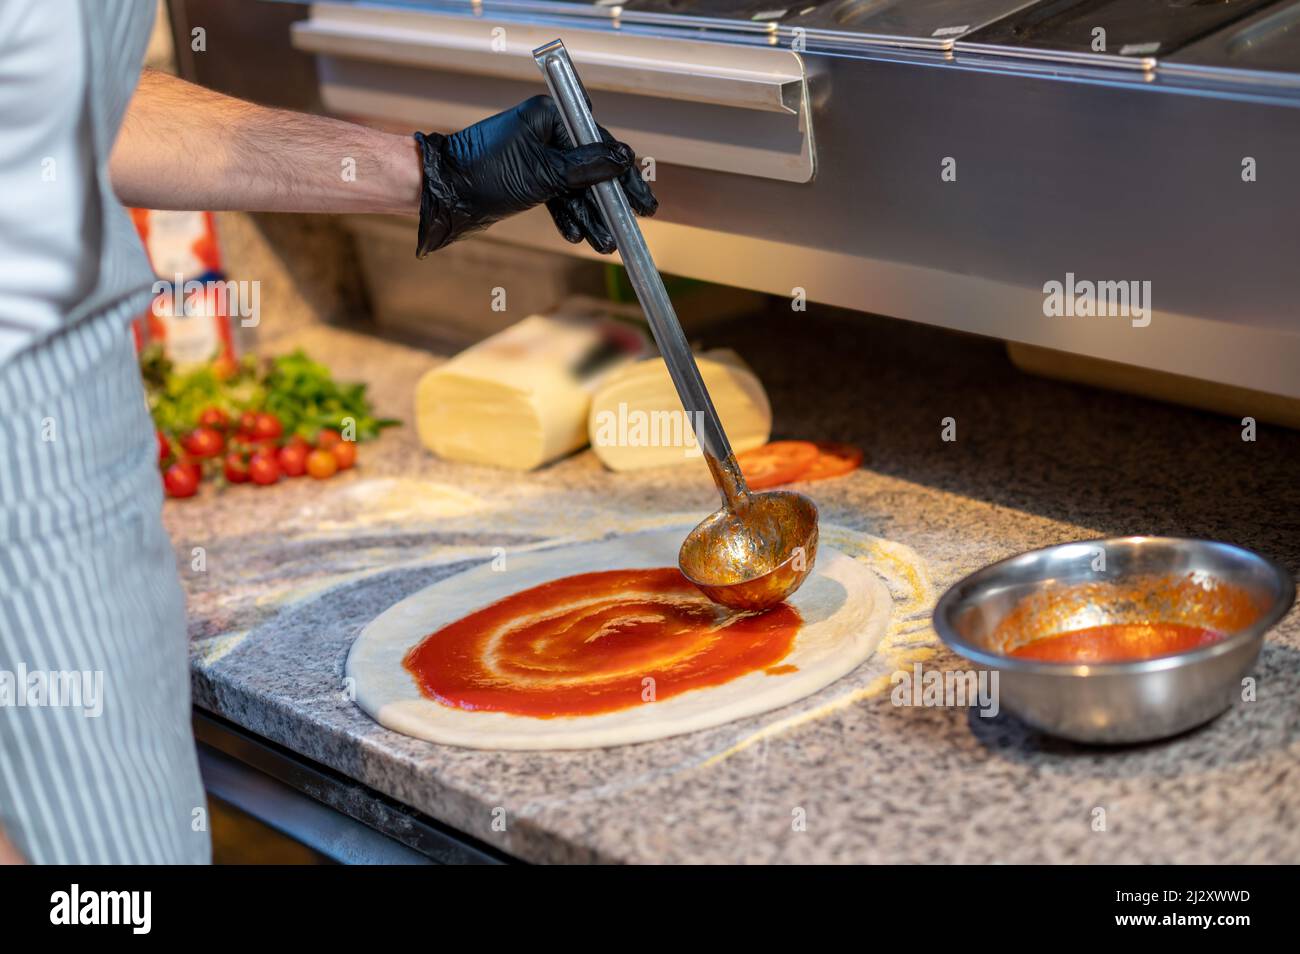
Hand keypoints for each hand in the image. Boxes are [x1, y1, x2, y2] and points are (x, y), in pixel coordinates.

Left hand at [414, 95, 656, 255]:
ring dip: (589, 216)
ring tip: (604, 242)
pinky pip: (557, 195)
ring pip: (575, 187)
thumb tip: (625, 157)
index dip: (623, 174)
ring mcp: (536, 154)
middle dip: (609, 201)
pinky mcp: (528, 176)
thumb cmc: (486, 173)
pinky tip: (576, 236)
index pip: (599, 143)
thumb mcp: (544, 173)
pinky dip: (567, 215)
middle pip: (591, 166)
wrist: (443, 193)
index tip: (642, 199)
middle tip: (633, 222)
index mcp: (550, 115)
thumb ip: (587, 166)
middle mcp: (545, 131)